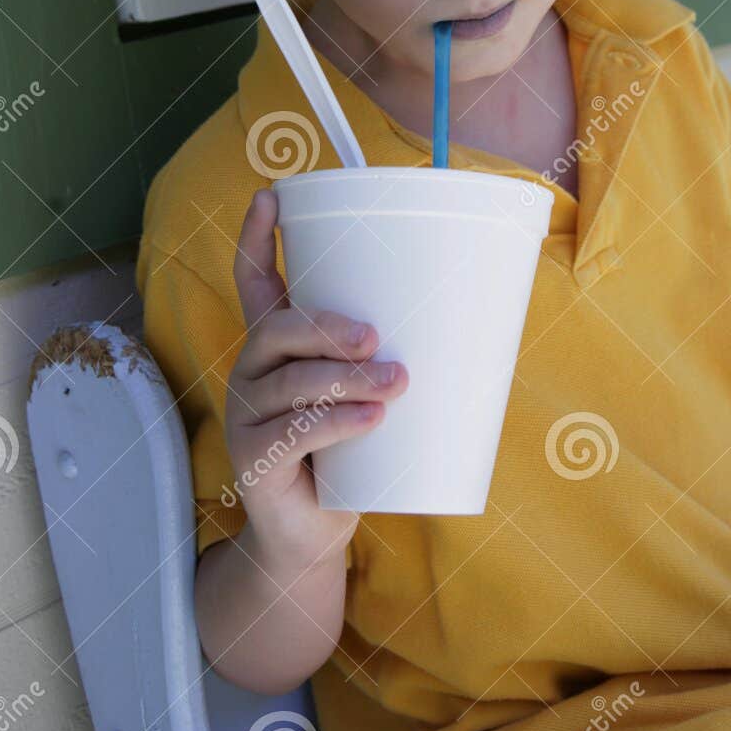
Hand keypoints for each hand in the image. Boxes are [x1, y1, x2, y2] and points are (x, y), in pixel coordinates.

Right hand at [225, 186, 408, 568]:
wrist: (313, 536)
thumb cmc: (349, 451)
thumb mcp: (365, 395)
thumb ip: (393, 356)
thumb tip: (481, 313)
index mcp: (276, 347)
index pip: (255, 281)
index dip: (258, 237)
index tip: (269, 193)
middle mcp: (253, 373)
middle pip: (276, 329)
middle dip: (327, 325)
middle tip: (378, 336)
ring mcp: (248, 418)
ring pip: (290, 382)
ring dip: (346, 378)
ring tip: (396, 382)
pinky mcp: (254, 463)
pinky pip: (291, 435)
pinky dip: (336, 424)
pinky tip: (370, 421)